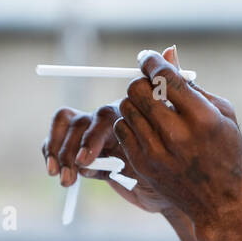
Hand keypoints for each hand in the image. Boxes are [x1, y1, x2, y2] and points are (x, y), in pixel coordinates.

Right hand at [40, 48, 187, 216]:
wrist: (174, 192)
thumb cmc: (184, 161)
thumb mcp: (188, 128)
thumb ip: (176, 90)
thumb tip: (170, 48)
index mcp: (130, 114)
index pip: (103, 116)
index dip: (92, 136)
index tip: (89, 160)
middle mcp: (109, 121)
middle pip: (78, 122)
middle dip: (71, 147)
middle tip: (76, 171)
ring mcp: (94, 137)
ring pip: (65, 131)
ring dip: (59, 152)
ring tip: (64, 178)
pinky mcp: (83, 154)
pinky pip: (57, 147)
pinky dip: (53, 156)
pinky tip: (62, 175)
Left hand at [114, 49, 241, 238]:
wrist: (222, 204)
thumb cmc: (229, 154)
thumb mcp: (223, 115)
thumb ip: (193, 85)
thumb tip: (167, 55)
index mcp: (203, 119)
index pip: (164, 77)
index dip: (151, 61)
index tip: (148, 58)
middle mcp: (178, 135)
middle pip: (138, 89)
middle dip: (142, 81)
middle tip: (150, 86)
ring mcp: (157, 153)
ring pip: (126, 108)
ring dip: (135, 102)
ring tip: (151, 110)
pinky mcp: (143, 165)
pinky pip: (122, 130)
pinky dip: (130, 123)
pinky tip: (146, 128)